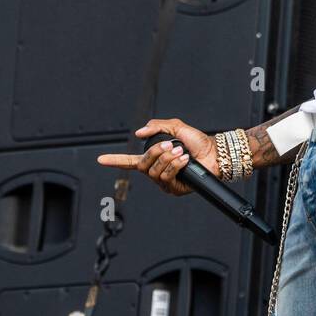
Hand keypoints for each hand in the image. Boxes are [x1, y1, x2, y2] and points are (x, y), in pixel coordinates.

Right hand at [97, 118, 220, 195]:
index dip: (116, 161)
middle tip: (170, 145)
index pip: (131, 161)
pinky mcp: (174, 189)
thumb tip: (138, 133)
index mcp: (155, 158)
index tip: (101, 159)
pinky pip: (167, 178)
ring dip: (168, 159)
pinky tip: (185, 161)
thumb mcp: (176, 127)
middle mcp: (157, 171)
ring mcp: (165, 181)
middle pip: (143, 165)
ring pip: (155, 172)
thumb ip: (157, 126)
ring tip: (181, 153)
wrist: (214, 153)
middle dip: (155, 153)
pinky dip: (175, 166)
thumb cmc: (198, 141)